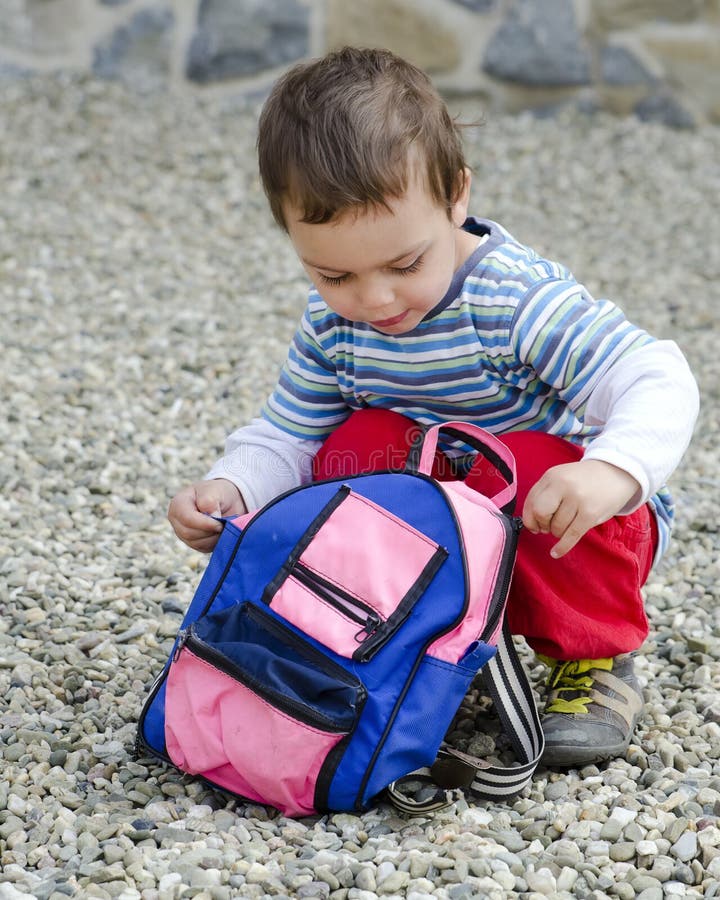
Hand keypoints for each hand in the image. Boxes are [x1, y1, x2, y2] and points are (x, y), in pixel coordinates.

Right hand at [168, 479, 246, 551]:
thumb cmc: (217, 493)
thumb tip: (212, 516)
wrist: (225, 501)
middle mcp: (177, 521)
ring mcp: (183, 534)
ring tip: (223, 525)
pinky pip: (203, 548)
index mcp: (178, 504)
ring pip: (196, 543)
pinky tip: (220, 532)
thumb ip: (209, 501)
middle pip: (189, 534)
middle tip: (223, 524)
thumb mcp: (214, 491)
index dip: (205, 523)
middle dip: (209, 531)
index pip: (187, 518)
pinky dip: (214, 542)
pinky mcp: (194, 543)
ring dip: (213, 537)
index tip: (220, 522)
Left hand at [522, 459, 639, 558]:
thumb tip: (531, 522)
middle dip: (541, 525)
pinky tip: (556, 553)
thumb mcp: (561, 477)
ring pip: (557, 527)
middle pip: (540, 513)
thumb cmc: (584, 480)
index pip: (530, 502)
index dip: (529, 518)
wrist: (616, 473)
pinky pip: (571, 536)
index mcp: (552, 476)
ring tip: (566, 526)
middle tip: (548, 527)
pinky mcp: (590, 514)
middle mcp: (563, 486)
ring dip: (557, 532)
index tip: (533, 526)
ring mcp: (577, 499)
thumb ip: (544, 494)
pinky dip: (562, 547)